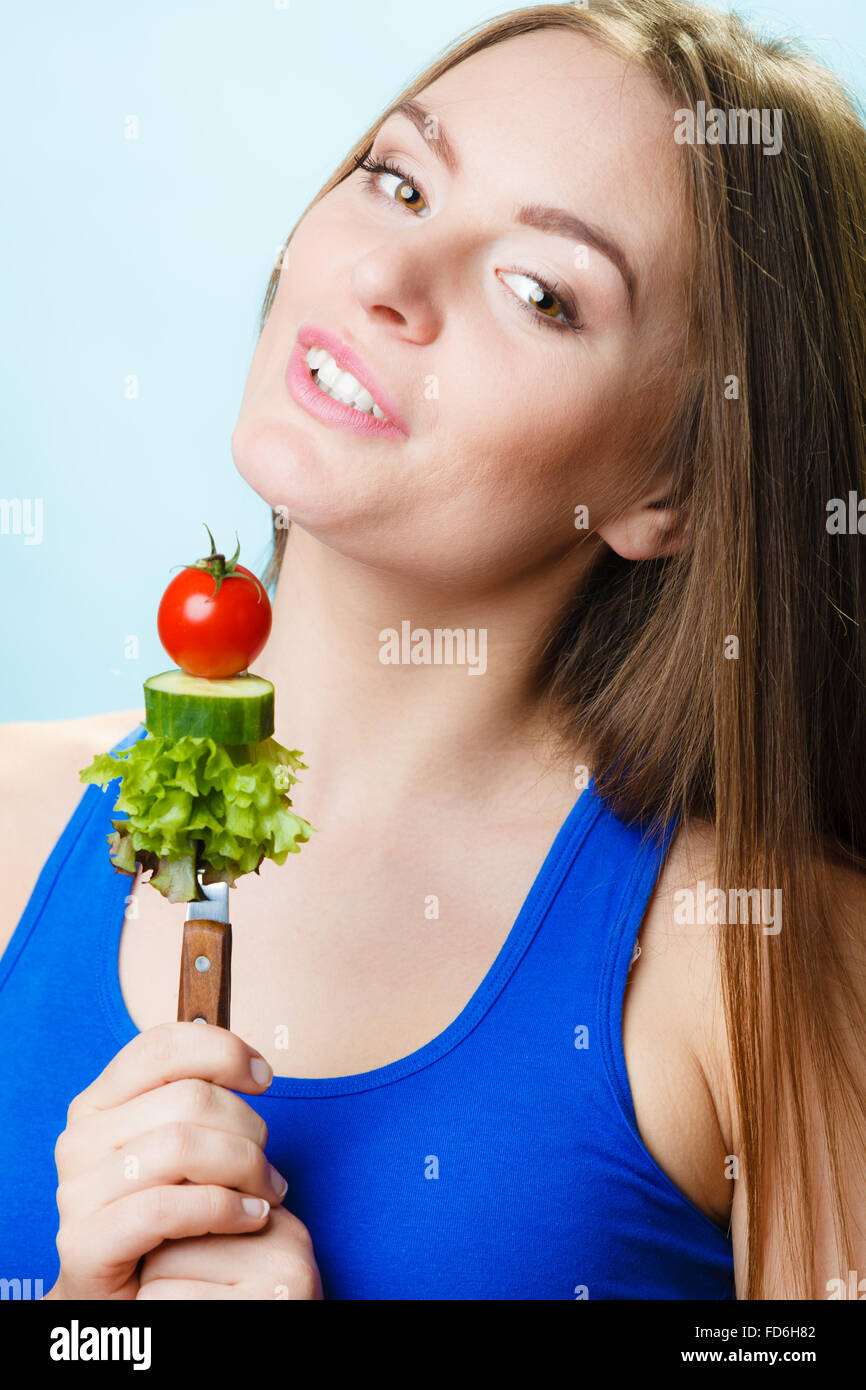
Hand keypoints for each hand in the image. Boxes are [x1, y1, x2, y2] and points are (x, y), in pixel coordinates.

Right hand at [46, 1022, 288, 1299]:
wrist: (121, 1297)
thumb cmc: (162, 1212)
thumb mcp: (176, 1145)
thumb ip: (197, 1102)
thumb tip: (254, 1065)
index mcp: (98, 1102)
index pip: (163, 1046)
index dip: (223, 1051)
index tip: (264, 1077)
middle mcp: (80, 1139)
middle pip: (188, 1098)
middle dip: (248, 1125)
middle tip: (270, 1164)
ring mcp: (76, 1191)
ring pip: (183, 1147)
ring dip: (245, 1168)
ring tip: (268, 1193)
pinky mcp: (85, 1242)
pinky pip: (168, 1208)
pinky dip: (224, 1209)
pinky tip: (252, 1218)